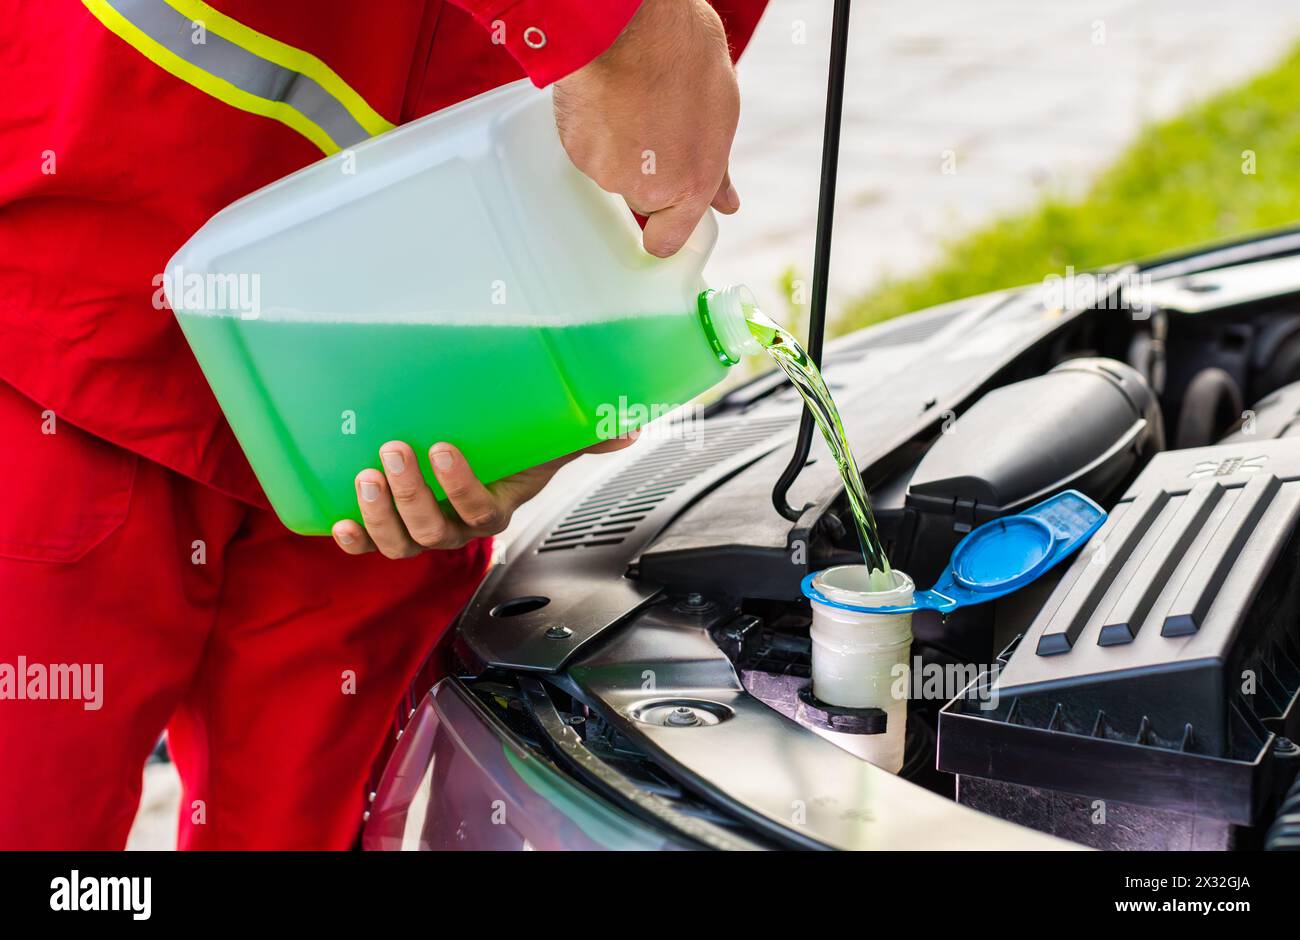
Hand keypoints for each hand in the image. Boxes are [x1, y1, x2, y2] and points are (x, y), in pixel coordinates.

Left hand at [332, 438, 634, 556]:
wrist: (465, 459)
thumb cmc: (508, 456)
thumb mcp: (544, 445)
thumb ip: (583, 436)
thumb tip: (628, 429)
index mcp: (492, 510)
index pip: (480, 512)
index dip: (459, 487)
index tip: (442, 448)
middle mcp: (454, 530)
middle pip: (433, 531)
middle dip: (411, 495)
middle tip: (395, 451)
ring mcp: (420, 533)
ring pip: (400, 544)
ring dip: (380, 515)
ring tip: (365, 476)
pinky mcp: (387, 528)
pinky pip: (369, 546)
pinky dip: (353, 539)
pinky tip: (339, 521)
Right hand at [553, 0, 740, 257]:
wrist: (628, 20)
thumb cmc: (681, 53)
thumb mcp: (720, 110)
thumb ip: (718, 169)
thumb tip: (725, 202)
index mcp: (689, 183)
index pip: (666, 242)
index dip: (665, 229)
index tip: (667, 218)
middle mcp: (644, 187)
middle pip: (641, 198)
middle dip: (649, 173)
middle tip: (659, 126)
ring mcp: (604, 170)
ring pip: (613, 171)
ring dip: (622, 147)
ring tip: (635, 101)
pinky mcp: (574, 148)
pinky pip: (587, 150)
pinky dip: (596, 131)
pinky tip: (610, 97)